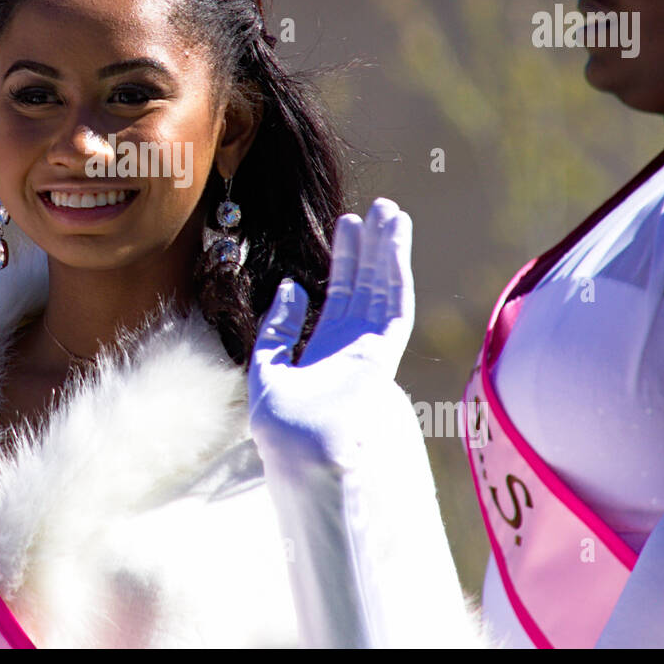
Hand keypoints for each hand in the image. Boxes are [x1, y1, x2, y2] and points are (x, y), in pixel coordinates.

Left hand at [248, 198, 416, 469]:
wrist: (301, 454)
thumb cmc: (280, 426)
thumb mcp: (265, 366)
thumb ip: (278, 327)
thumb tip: (292, 286)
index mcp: (328, 350)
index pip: (343, 294)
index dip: (347, 259)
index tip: (348, 224)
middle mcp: (354, 347)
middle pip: (368, 286)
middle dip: (374, 247)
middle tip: (379, 208)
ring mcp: (372, 351)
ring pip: (386, 290)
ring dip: (391, 251)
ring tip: (391, 212)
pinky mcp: (384, 354)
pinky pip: (395, 305)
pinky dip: (397, 272)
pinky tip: (396, 242)